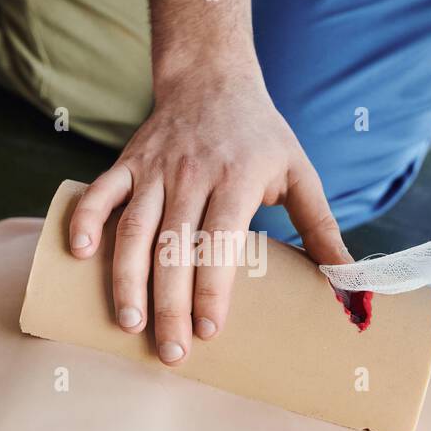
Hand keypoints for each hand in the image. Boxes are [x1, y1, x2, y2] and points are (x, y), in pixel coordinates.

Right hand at [69, 73, 350, 366]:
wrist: (212, 77)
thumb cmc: (261, 134)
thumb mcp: (301, 172)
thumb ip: (323, 228)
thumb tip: (352, 281)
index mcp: (236, 179)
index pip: (220, 240)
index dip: (212, 287)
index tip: (209, 331)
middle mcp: (191, 174)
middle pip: (174, 247)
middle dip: (170, 303)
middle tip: (171, 352)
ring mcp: (154, 169)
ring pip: (134, 229)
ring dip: (126, 279)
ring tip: (129, 325)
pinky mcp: (127, 162)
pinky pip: (100, 193)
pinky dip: (85, 221)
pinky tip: (78, 257)